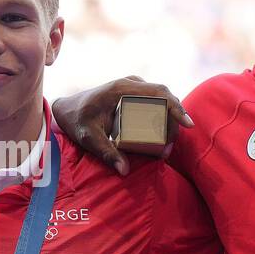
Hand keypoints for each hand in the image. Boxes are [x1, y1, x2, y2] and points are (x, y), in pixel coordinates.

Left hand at [52, 76, 192, 175]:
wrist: (67, 109)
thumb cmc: (77, 121)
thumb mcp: (89, 138)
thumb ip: (106, 153)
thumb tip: (125, 170)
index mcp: (121, 89)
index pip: (158, 93)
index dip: (176, 107)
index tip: (187, 124)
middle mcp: (129, 83)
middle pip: (163, 96)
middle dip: (174, 119)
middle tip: (170, 145)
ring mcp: (132, 85)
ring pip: (161, 97)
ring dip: (169, 118)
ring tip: (166, 144)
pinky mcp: (133, 91)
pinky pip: (154, 99)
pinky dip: (163, 113)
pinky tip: (164, 131)